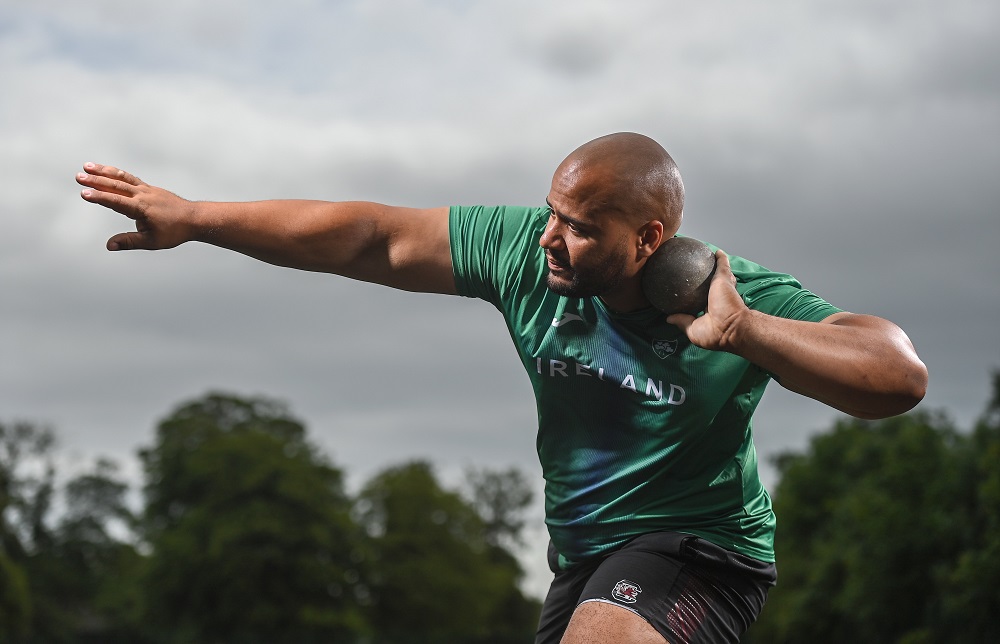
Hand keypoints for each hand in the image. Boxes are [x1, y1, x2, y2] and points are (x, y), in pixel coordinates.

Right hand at [77, 163, 194, 250]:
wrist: (194, 218)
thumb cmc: (174, 232)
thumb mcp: (151, 241)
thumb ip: (129, 242)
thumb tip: (110, 245)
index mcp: (142, 208)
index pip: (116, 202)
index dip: (99, 197)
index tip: (84, 193)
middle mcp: (143, 195)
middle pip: (116, 186)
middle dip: (96, 180)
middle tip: (78, 176)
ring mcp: (146, 189)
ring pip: (122, 178)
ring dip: (104, 171)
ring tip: (87, 166)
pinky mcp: (149, 188)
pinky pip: (130, 178)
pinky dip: (117, 173)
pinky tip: (107, 171)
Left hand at [666, 250, 748, 351]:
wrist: (730, 327)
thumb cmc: (716, 333)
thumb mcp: (693, 330)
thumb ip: (682, 322)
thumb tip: (669, 319)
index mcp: (711, 309)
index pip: (703, 300)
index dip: (697, 296)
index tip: (689, 292)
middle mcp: (717, 297)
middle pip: (711, 285)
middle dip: (706, 279)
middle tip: (696, 272)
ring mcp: (722, 288)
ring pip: (718, 274)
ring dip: (713, 266)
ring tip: (704, 258)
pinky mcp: (723, 279)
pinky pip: (722, 265)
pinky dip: (720, 258)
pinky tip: (716, 252)